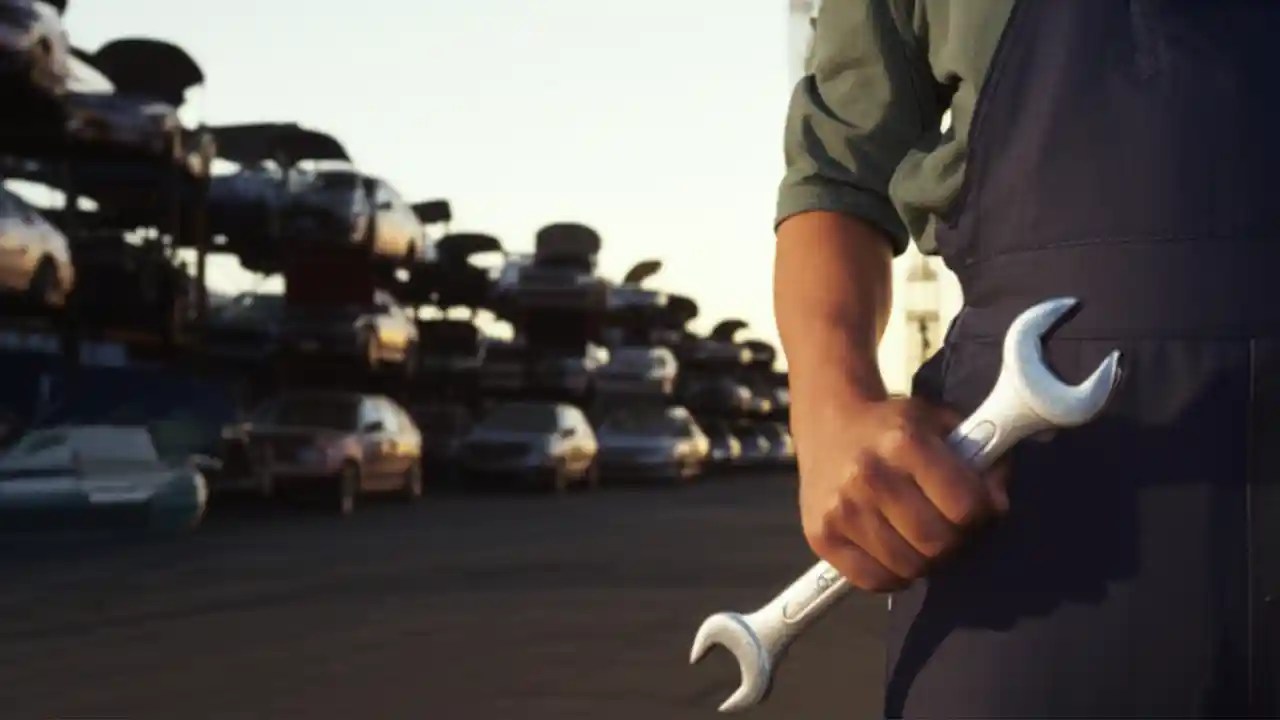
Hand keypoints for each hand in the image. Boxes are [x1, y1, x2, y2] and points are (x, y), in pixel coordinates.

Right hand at [797, 396, 1010, 591]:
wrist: (830, 424)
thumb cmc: (896, 427)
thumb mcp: (944, 424)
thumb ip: (982, 459)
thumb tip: (998, 506)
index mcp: (904, 441)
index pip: (965, 506)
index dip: (982, 513)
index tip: (978, 509)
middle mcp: (868, 476)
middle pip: (937, 543)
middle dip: (956, 541)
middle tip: (952, 529)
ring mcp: (840, 509)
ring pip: (909, 567)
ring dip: (926, 561)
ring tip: (923, 539)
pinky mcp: (820, 535)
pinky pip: (873, 580)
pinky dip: (894, 575)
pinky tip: (897, 552)